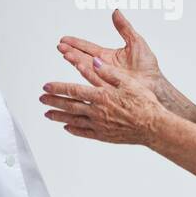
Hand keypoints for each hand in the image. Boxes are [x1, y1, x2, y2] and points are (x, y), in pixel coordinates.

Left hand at [39, 60, 166, 145]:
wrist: (153, 126)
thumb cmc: (144, 103)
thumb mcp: (128, 82)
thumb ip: (108, 72)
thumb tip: (93, 61)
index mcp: (102, 96)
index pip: (74, 90)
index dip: (58, 88)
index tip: (46, 86)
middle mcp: (97, 112)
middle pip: (70, 106)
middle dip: (54, 101)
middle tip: (42, 99)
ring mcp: (100, 125)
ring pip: (74, 120)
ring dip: (59, 116)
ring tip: (47, 114)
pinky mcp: (105, 135)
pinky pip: (85, 133)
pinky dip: (74, 130)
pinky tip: (67, 127)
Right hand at [58, 9, 161, 91]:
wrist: (154, 84)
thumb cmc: (147, 67)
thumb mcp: (136, 41)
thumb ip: (124, 27)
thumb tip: (116, 12)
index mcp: (107, 57)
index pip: (88, 48)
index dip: (76, 43)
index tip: (64, 39)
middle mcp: (103, 67)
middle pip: (82, 57)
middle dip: (70, 51)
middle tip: (59, 46)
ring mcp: (103, 76)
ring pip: (85, 67)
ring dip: (74, 59)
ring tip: (65, 53)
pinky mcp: (107, 86)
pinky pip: (93, 77)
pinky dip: (85, 71)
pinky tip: (77, 65)